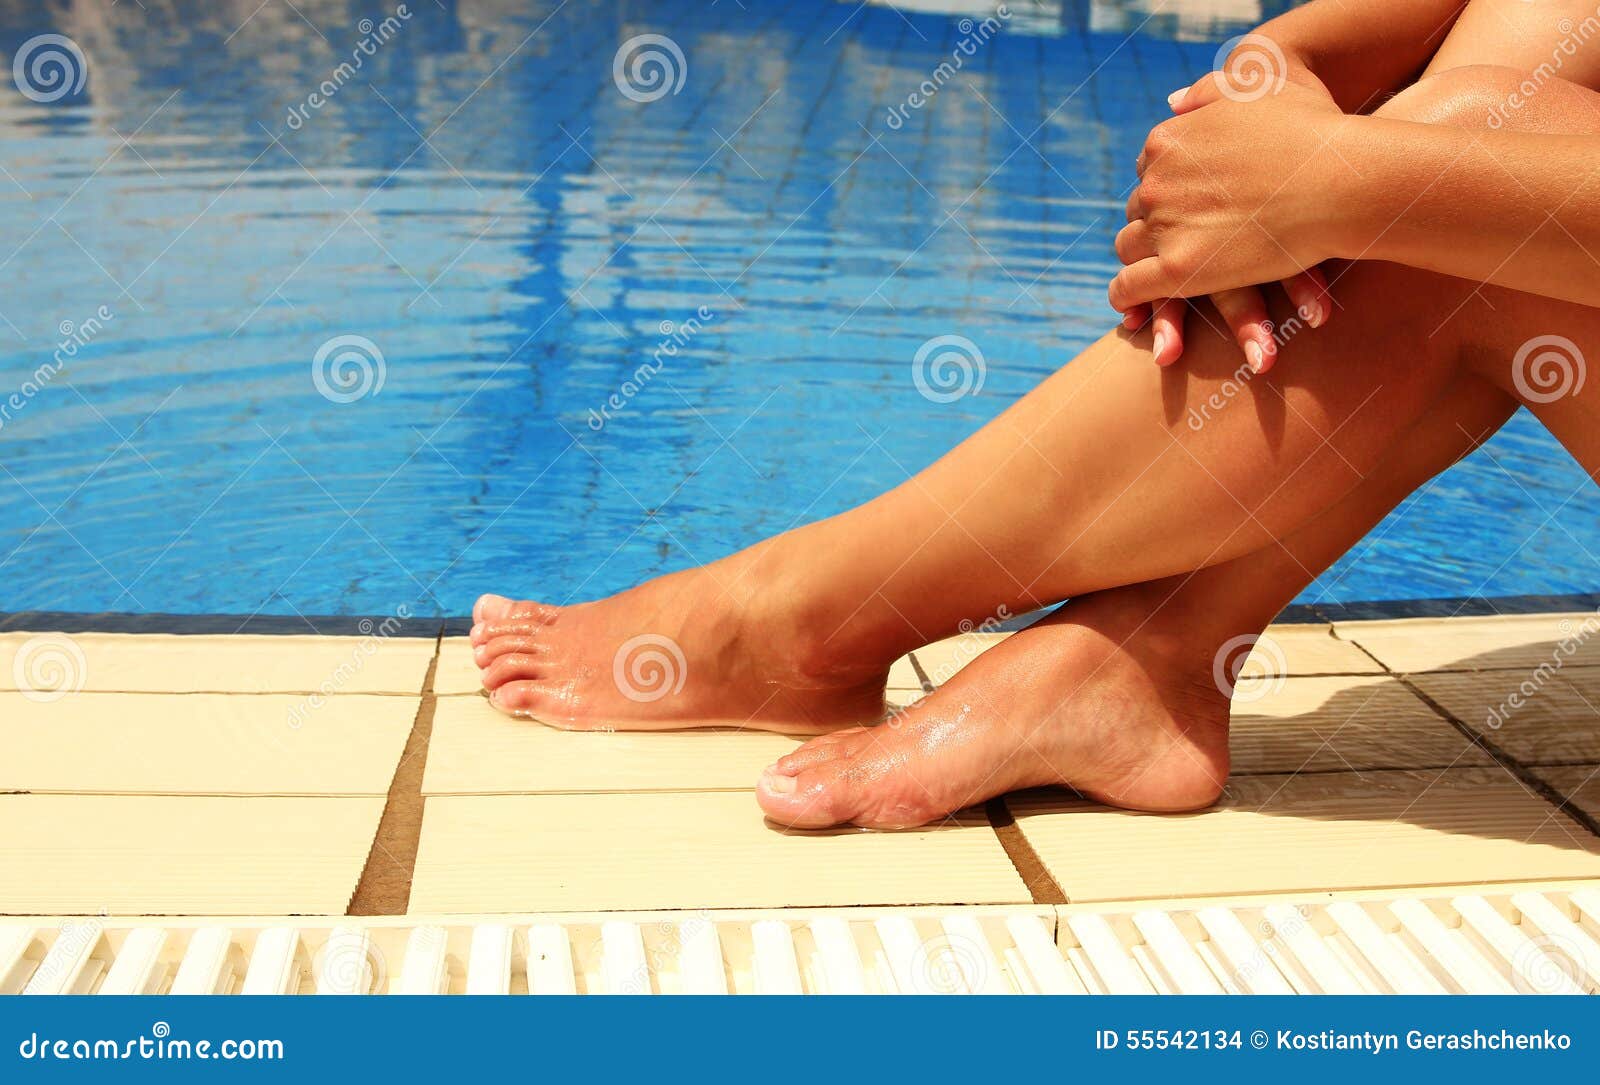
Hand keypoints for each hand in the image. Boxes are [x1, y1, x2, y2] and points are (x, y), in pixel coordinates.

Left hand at [1112, 55, 1346, 371]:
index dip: (1168, 192)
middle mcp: (1156, 181)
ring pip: (1129, 249)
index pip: (1150, 172)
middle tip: (1178, 245)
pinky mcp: (1178, 269)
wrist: (1343, 178)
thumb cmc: (1314, 131)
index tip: (1187, 206)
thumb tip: (1172, 102)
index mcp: (1167, 140)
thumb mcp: (1255, 88)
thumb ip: (1208, 92)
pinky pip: (1128, 288)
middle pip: (1140, 211)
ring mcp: (1164, 225)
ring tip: (1163, 276)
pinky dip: (1128, 298)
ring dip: (1143, 262)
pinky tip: (1135, 309)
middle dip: (1157, 226)